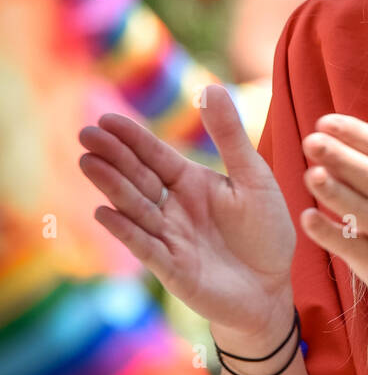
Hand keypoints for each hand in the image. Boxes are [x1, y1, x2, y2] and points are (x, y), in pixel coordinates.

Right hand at [78, 85, 296, 334]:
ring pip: (135, 207)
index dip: (132, 138)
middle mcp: (173, 208)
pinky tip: (104, 212)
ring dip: (112, 186)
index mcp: (190, 182)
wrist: (273, 288)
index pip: (155, 156)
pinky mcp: (172, 268)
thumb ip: (230, 137)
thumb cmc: (265, 232)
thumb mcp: (253, 178)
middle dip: (113, 157)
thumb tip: (212, 87)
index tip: (106, 119)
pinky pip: (145, 246)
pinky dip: (125, 230)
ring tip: (88, 162)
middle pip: (138, 178)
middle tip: (86, 134)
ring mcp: (169, 237)